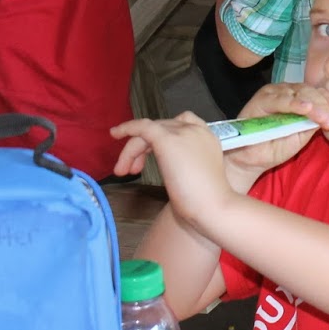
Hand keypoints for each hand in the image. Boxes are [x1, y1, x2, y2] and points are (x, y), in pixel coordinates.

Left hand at [110, 112, 236, 220]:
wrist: (213, 206)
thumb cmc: (207, 203)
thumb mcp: (197, 177)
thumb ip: (185, 166)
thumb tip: (171, 171)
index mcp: (208, 138)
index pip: (183, 123)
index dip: (164, 134)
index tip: (149, 152)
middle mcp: (196, 130)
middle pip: (162, 128)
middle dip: (144, 147)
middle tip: (132, 169)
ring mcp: (182, 132)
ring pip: (150, 131)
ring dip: (133, 149)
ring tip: (123, 171)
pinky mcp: (167, 139)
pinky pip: (142, 126)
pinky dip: (127, 127)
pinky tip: (115, 133)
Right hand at [224, 82, 328, 180]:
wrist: (250, 159)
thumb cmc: (275, 146)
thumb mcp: (300, 137)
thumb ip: (313, 124)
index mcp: (300, 98)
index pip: (319, 94)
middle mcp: (288, 92)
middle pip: (312, 92)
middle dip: (324, 105)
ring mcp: (276, 93)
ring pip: (300, 93)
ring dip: (314, 105)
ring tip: (323, 117)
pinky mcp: (263, 98)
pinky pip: (282, 99)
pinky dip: (295, 103)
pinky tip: (305, 109)